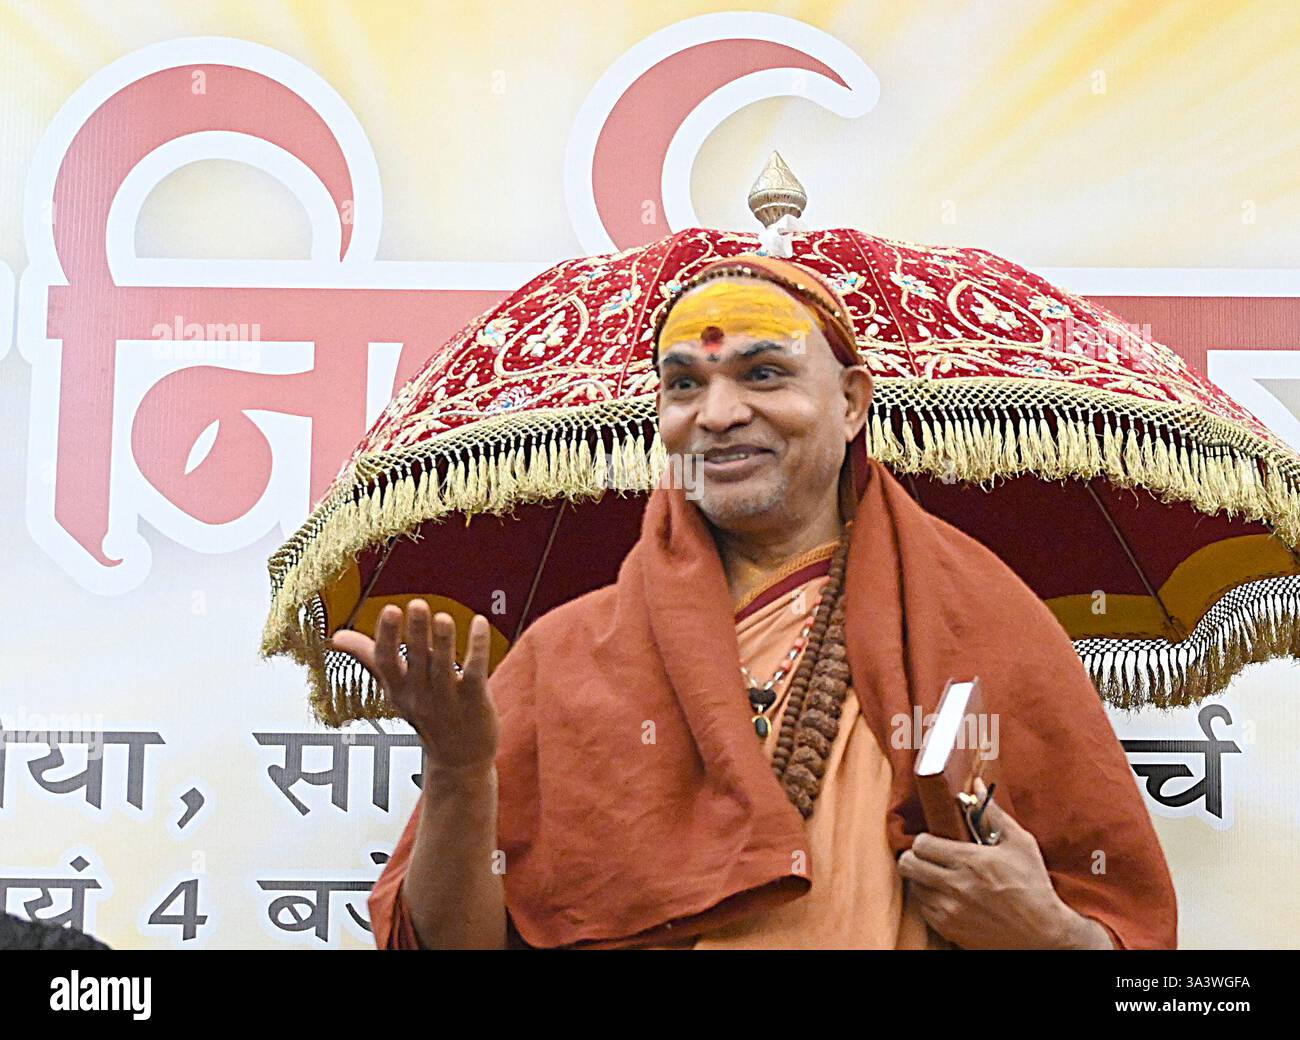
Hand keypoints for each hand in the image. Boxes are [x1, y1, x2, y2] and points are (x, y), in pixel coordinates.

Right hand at [328, 601, 497, 772]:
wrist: (460, 760)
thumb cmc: (426, 714)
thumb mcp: (395, 688)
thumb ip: (369, 657)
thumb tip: (336, 636)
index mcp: (399, 689)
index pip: (387, 663)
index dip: (387, 637)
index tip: (390, 609)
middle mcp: (420, 695)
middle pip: (417, 661)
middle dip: (416, 633)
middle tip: (417, 604)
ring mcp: (448, 699)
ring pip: (445, 668)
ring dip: (444, 642)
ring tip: (443, 617)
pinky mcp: (475, 700)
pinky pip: (475, 672)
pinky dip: (477, 647)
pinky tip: (479, 622)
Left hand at [897, 778, 1111, 948]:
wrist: (1044, 936)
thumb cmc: (1034, 887)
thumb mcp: (1020, 844)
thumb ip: (993, 813)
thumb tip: (977, 787)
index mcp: (970, 860)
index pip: (921, 844)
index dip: (924, 840)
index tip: (934, 842)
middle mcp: (955, 886)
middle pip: (908, 865)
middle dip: (915, 858)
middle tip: (929, 858)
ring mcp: (950, 911)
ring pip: (914, 888)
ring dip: (923, 880)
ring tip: (941, 878)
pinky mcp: (949, 931)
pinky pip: (923, 911)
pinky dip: (931, 902)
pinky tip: (948, 897)